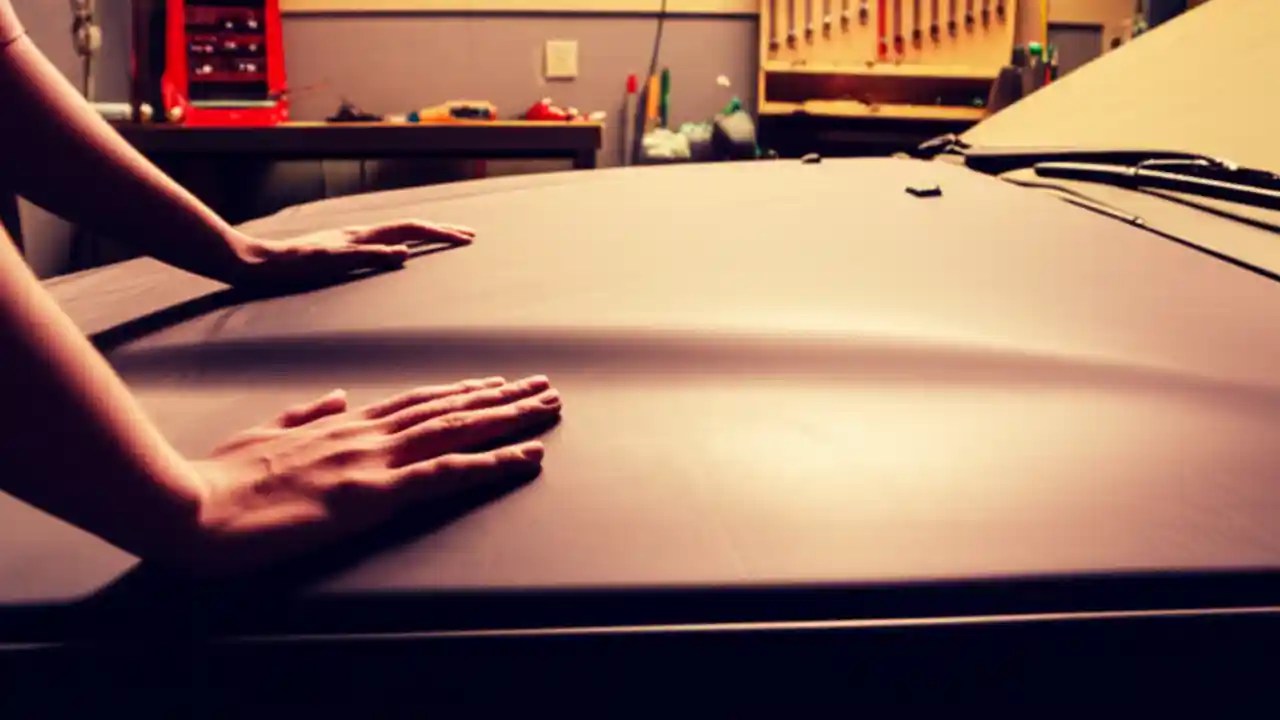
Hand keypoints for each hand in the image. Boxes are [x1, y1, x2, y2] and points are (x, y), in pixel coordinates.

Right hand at [183, 375, 559, 575]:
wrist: (193, 508)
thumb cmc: (222, 480)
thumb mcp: (266, 433)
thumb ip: (305, 413)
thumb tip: (338, 396)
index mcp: (342, 422)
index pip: (416, 401)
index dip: (460, 392)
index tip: (494, 383)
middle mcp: (367, 432)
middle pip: (448, 407)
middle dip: (500, 396)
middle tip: (542, 385)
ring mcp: (373, 460)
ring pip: (458, 430)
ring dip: (510, 418)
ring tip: (548, 407)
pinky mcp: (373, 494)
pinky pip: (448, 474)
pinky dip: (493, 462)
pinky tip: (526, 456)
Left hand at [231, 219, 475, 286]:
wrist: (258, 264)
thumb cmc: (291, 267)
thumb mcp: (331, 263)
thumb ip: (368, 257)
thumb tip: (405, 253)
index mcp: (361, 236)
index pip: (411, 229)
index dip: (440, 233)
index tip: (466, 239)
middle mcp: (358, 234)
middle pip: (409, 227)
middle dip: (440, 230)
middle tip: (467, 235)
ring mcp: (350, 241)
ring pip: (397, 233)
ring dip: (424, 235)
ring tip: (443, 238)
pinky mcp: (341, 251)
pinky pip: (384, 243)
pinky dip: (404, 243)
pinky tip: (402, 250)